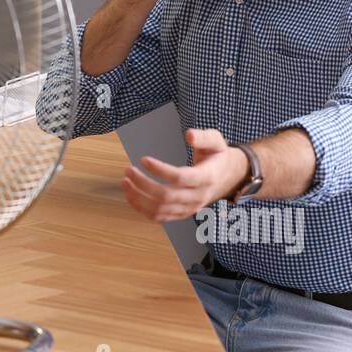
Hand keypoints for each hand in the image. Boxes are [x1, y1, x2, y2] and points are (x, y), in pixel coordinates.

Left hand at [120, 128, 249, 221]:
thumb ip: (203, 137)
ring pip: (161, 209)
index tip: (143, 159)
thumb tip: (189, 135)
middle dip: (143, 184)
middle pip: (166, 196)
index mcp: (206, 177)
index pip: (180, 178)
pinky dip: (142, 209)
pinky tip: (131, 195)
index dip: (160, 170)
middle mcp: (198, 196)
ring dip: (139, 198)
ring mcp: (189, 208)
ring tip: (125, 182)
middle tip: (128, 170)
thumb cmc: (217, 156)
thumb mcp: (216, 141)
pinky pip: (160, 217)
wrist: (227, 178)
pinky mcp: (181, 213)